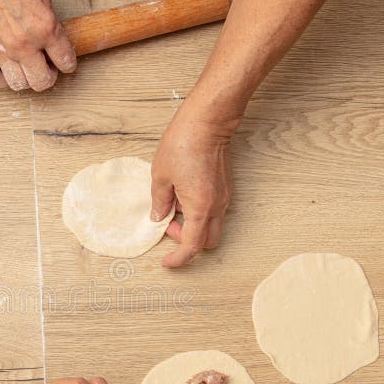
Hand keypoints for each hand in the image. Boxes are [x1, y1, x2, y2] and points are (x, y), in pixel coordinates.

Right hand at [0, 0, 75, 90]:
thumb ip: (50, 26)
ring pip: (18, 84)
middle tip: (47, 68)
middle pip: (41, 82)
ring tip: (27, 69)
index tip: (65, 63)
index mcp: (45, 28)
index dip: (67, 64)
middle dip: (48, 77)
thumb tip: (53, 45)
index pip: (65, 61)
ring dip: (26, 80)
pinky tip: (7, 73)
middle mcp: (24, 44)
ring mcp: (2, 50)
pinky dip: (2, 80)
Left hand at [150, 101, 237, 267]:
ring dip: (193, 226)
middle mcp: (217, 206)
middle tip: (169, 226)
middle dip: (188, 242)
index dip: (179, 259)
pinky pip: (213, 211)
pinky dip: (198, 213)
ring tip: (174, 207)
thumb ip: (159, 202)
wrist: (207, 122)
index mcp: (200, 208)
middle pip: (207, 242)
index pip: (192, 247)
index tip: (167, 261)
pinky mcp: (224, 187)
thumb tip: (159, 218)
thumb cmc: (183, 144)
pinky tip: (182, 195)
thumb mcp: (160, 176)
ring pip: (211, 226)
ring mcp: (223, 196)